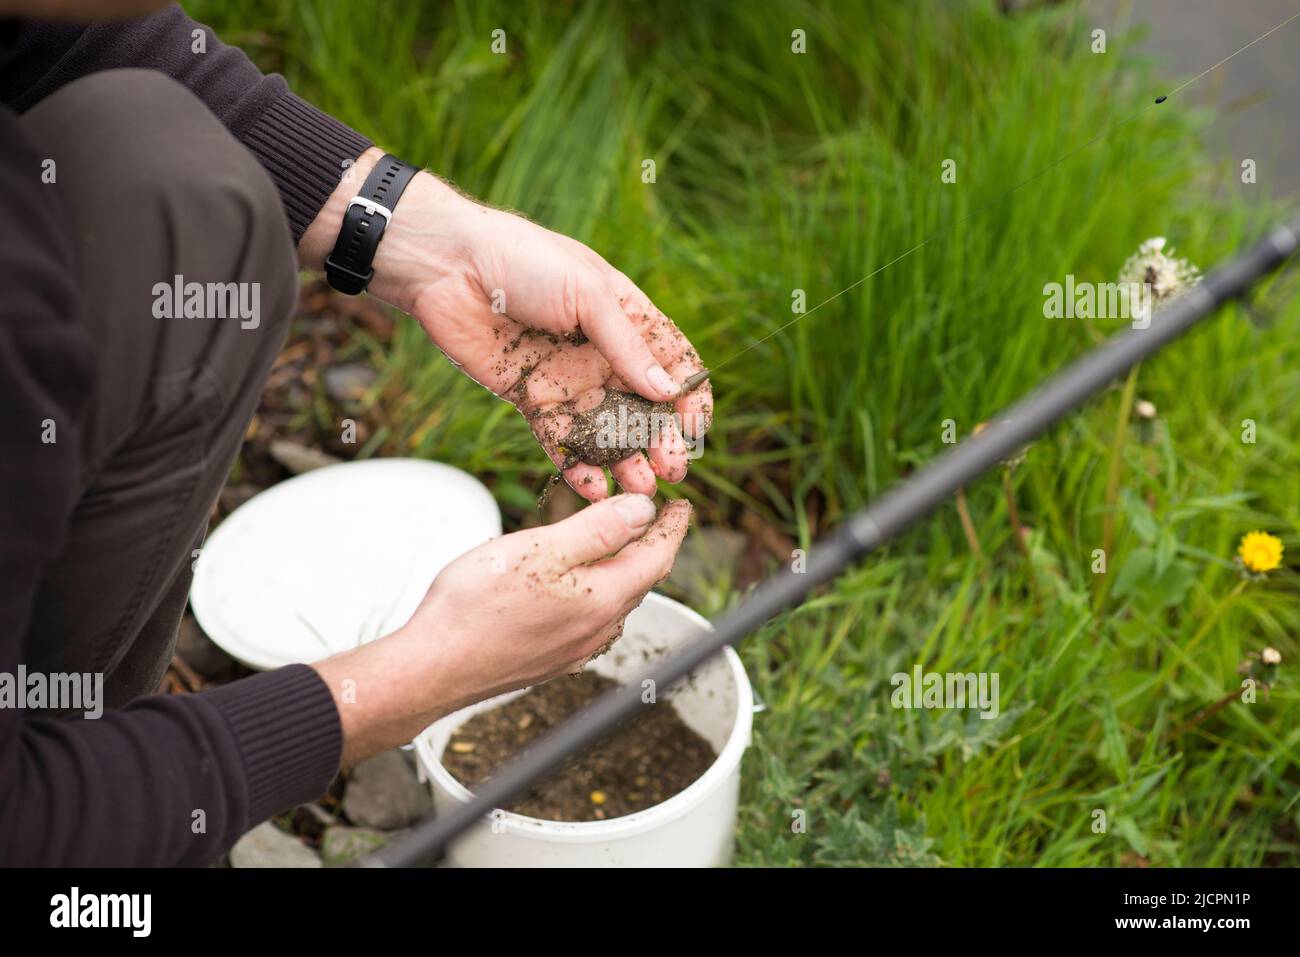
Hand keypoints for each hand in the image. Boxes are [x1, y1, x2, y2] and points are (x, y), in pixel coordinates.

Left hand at [300, 148, 712, 501]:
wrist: (450, 267)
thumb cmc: (524, 261)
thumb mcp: (587, 294)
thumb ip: (627, 346)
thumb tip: (668, 392)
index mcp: (625, 317)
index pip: (672, 362)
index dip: (690, 395)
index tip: (696, 427)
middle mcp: (602, 353)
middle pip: (644, 406)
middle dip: (663, 440)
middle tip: (673, 470)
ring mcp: (568, 379)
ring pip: (607, 430)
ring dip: (627, 461)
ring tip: (640, 490)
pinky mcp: (533, 399)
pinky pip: (562, 441)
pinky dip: (579, 466)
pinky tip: (594, 490)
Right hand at [312, 494, 690, 763]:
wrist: (434, 668)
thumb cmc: (477, 605)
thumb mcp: (540, 550)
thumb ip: (596, 529)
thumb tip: (644, 510)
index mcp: (602, 598)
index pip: (656, 557)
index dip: (672, 527)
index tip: (681, 505)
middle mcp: (596, 629)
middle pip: (639, 580)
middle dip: (650, 545)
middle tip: (654, 518)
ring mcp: (574, 650)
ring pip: (615, 603)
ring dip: (624, 571)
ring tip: (620, 546)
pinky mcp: (550, 661)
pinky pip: (590, 622)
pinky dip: (598, 594)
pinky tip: (579, 589)